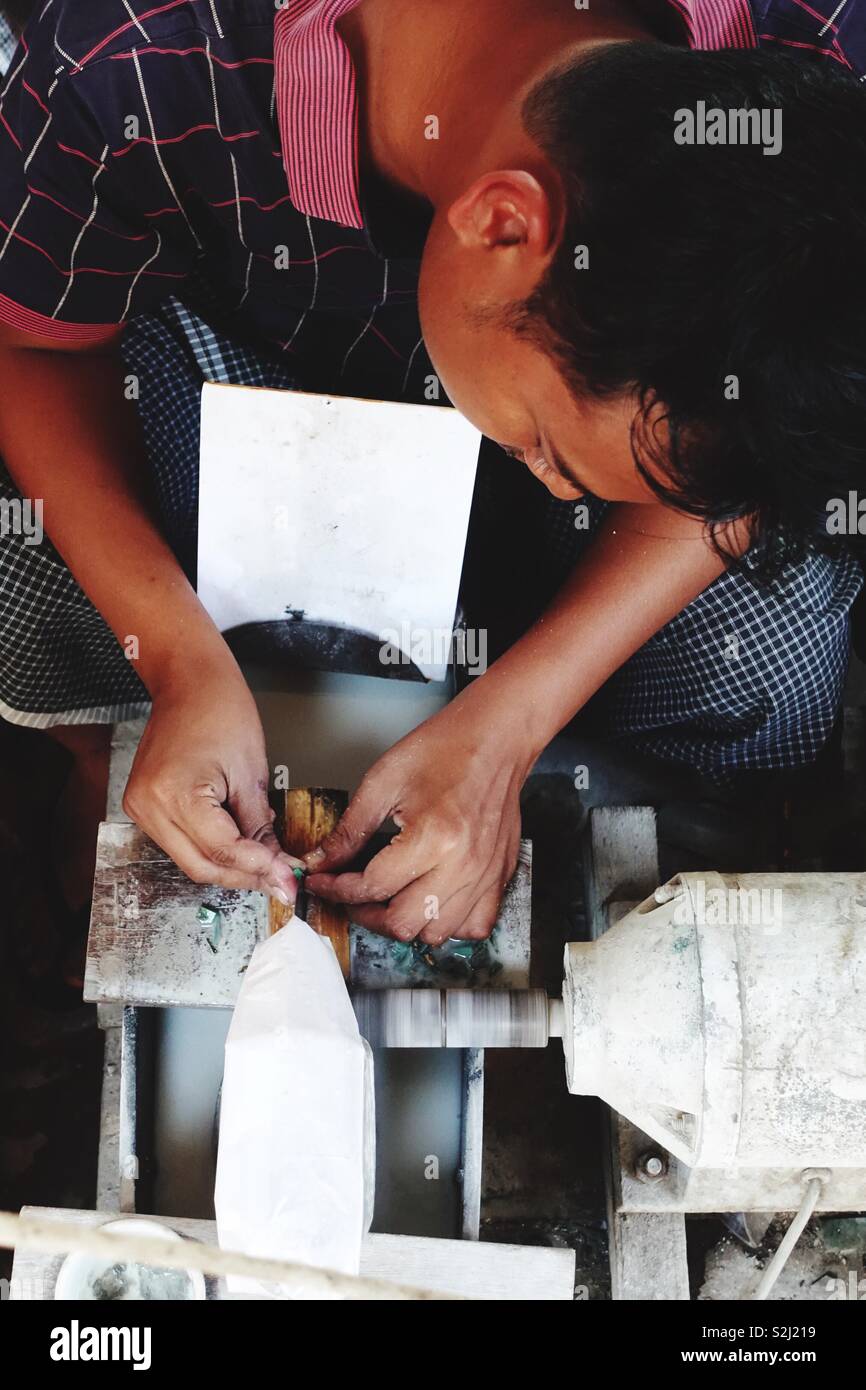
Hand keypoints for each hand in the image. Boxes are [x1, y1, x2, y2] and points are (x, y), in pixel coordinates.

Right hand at [123, 657, 303, 901]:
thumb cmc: (221, 710)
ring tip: (265, 863)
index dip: (258, 870)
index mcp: (175, 793)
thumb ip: (260, 827)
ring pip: (189, 861)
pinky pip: (179, 844)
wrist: (189, 683)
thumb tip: (276, 866)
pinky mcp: (142, 807)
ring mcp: (140, 809)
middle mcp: (149, 806)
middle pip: (201, 866)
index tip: (287, 882)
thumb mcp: (252, 773)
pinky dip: (210, 850)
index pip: (222, 850)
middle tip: (280, 881)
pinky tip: (238, 846)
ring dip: (229, 867)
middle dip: (245, 876)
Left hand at [305, 689, 531, 942]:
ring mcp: (485, 876)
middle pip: (403, 922)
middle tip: (350, 895)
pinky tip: (430, 903)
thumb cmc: (445, 749)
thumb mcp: (384, 781)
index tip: (322, 881)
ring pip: (436, 933)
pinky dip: (448, 925)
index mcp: (434, 837)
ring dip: (404, 923)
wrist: (496, 738)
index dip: (338, 889)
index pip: (373, 886)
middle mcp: (464, 865)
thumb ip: (350, 830)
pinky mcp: (499, 877)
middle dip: (365, 913)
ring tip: (387, 900)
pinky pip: (475, 926)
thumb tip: (321, 861)